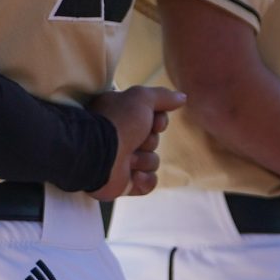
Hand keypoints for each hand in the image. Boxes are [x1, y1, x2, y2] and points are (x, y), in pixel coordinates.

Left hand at [87, 86, 185, 201]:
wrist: (97, 154)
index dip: (159, 120)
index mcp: (121, 116)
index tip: (152, 121)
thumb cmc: (117, 122)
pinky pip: (149, 183)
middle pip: (154, 140)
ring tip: (127, 158)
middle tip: (134, 139)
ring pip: (152, 162)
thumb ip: (162, 96)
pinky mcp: (124, 182)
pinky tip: (133, 175)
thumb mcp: (141, 98)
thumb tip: (182, 97)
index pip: (153, 118)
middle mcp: (120, 137)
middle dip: (148, 141)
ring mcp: (122, 161)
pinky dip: (144, 180)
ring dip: (143, 160)